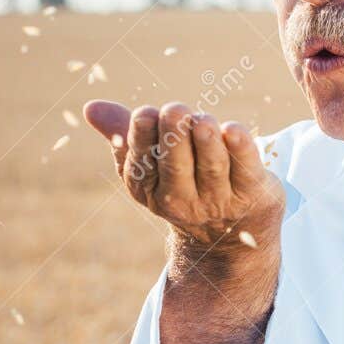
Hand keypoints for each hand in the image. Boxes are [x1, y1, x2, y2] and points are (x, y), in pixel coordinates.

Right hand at [83, 101, 283, 253]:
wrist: (231, 235)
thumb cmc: (185, 181)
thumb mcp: (151, 163)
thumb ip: (124, 133)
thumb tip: (91, 107)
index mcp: (149, 190)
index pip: (140, 164)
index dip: (142, 138)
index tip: (145, 113)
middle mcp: (181, 200)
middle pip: (176, 165)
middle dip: (174, 135)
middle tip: (175, 109)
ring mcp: (218, 200)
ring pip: (212, 166)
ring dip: (207, 139)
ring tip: (202, 119)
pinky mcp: (252, 194)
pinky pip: (246, 170)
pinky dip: (241, 149)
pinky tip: (234, 130)